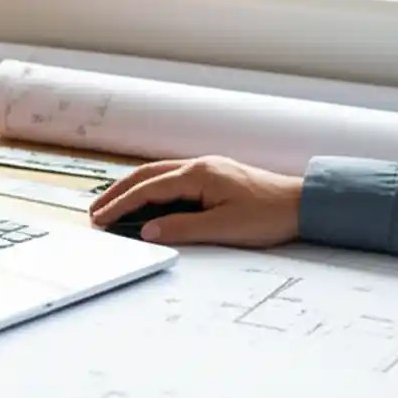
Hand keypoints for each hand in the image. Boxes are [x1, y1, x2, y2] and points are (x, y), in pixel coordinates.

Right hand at [89, 156, 303, 247]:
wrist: (302, 203)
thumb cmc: (268, 215)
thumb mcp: (223, 228)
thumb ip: (182, 228)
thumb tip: (148, 231)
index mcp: (198, 175)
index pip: (149, 189)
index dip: (121, 205)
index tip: (100, 219)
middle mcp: (199, 165)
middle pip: (146, 175)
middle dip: (118, 192)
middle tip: (95, 211)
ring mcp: (207, 168)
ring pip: (158, 174)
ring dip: (132, 188)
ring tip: (112, 205)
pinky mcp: (214, 175)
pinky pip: (173, 178)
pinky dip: (151, 188)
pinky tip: (146, 199)